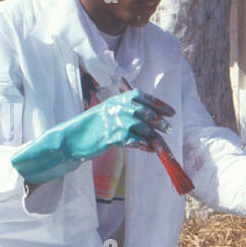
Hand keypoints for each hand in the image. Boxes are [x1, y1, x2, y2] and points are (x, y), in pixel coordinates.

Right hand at [13, 89, 174, 184]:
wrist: (74, 137)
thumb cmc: (93, 125)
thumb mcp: (109, 111)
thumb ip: (126, 110)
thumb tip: (149, 117)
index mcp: (118, 98)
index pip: (144, 97)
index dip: (160, 105)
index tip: (171, 113)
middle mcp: (119, 107)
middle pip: (148, 114)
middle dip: (161, 122)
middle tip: (169, 129)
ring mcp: (118, 121)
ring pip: (145, 129)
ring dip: (155, 137)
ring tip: (160, 144)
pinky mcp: (116, 137)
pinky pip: (138, 141)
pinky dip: (146, 146)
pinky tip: (149, 149)